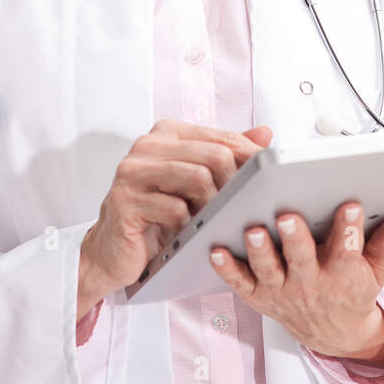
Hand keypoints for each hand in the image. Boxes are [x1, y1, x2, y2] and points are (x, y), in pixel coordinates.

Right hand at [79, 120, 273, 309]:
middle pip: (213, 155)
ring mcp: (132, 170)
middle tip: (245, 207)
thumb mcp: (194, 183)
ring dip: (214, 206)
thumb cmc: (157, 214)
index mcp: (167, 133)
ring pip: (196, 178)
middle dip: (236, 184)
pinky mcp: (124, 200)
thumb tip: (265, 133)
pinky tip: (186, 235)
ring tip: (215, 223)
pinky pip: (174, 209)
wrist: (113, 251)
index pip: (222, 137)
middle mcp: (147, 145)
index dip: (251, 158)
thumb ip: (226, 154)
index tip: (270, 180)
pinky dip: (188, 226)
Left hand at [208, 200, 383, 358]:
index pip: (348, 251)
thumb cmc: (351, 291)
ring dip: (259, 251)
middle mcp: (309, 282)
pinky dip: (227, 268)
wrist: (333, 333)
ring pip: (268, 269)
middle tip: (288, 216)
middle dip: (295, 238)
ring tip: (252, 231)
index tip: (349, 206)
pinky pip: (240, 282)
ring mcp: (281, 290)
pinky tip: (215, 250)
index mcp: (341, 274)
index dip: (349, 230)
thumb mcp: (377, 271)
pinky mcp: (259, 295)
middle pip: (301, 259)